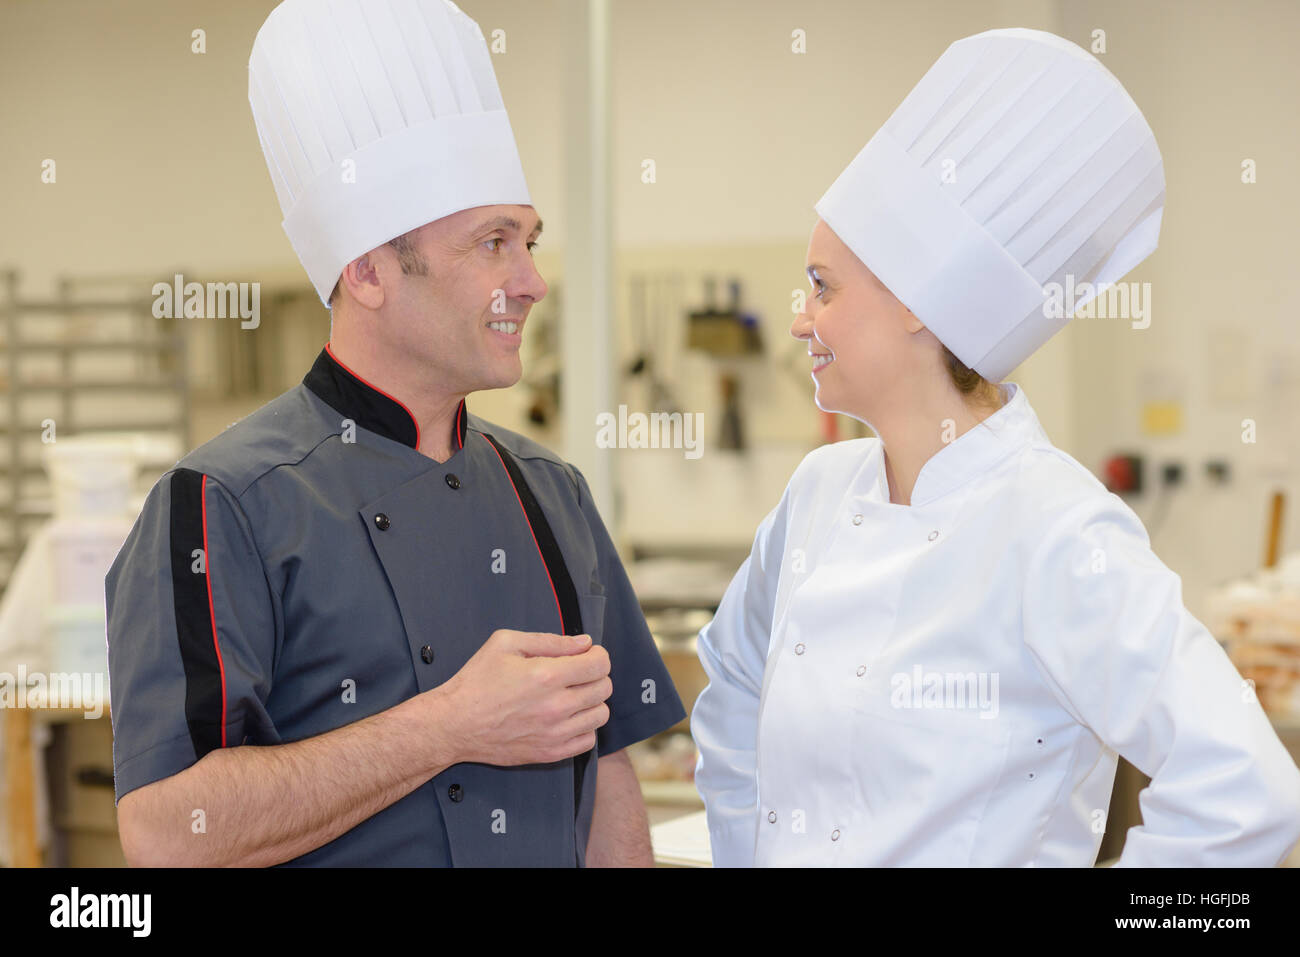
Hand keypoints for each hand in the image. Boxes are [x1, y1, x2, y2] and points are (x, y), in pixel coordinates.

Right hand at [437, 629, 611, 765]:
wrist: (454, 724)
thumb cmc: (476, 681)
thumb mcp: (506, 643)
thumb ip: (549, 640)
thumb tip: (584, 643)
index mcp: (547, 675)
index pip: (600, 664)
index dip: (597, 655)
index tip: (586, 655)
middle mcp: (556, 706)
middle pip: (604, 688)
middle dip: (595, 675)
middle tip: (576, 674)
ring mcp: (555, 733)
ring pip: (601, 715)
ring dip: (592, 702)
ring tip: (572, 696)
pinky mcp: (550, 753)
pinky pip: (589, 740)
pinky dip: (584, 727)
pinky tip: (567, 718)